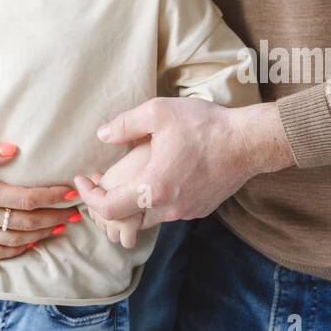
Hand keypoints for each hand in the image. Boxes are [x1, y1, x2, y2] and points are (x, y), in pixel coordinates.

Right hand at [0, 141, 77, 258]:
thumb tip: (14, 149)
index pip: (26, 198)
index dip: (51, 196)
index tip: (71, 194)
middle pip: (27, 221)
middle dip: (55, 217)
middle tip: (76, 213)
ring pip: (16, 239)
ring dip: (42, 234)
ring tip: (61, 228)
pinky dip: (16, 251)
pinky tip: (29, 245)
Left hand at [73, 98, 293, 226]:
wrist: (248, 142)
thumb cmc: (205, 125)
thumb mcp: (159, 112)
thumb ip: (125, 124)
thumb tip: (102, 135)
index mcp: (153, 188)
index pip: (108, 208)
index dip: (88, 197)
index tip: (81, 180)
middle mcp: (168, 208)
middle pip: (126, 217)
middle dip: (107, 200)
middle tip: (99, 179)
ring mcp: (186, 211)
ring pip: (148, 216)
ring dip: (131, 202)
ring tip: (125, 178)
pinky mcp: (200, 209)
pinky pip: (168, 211)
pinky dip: (153, 200)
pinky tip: (155, 178)